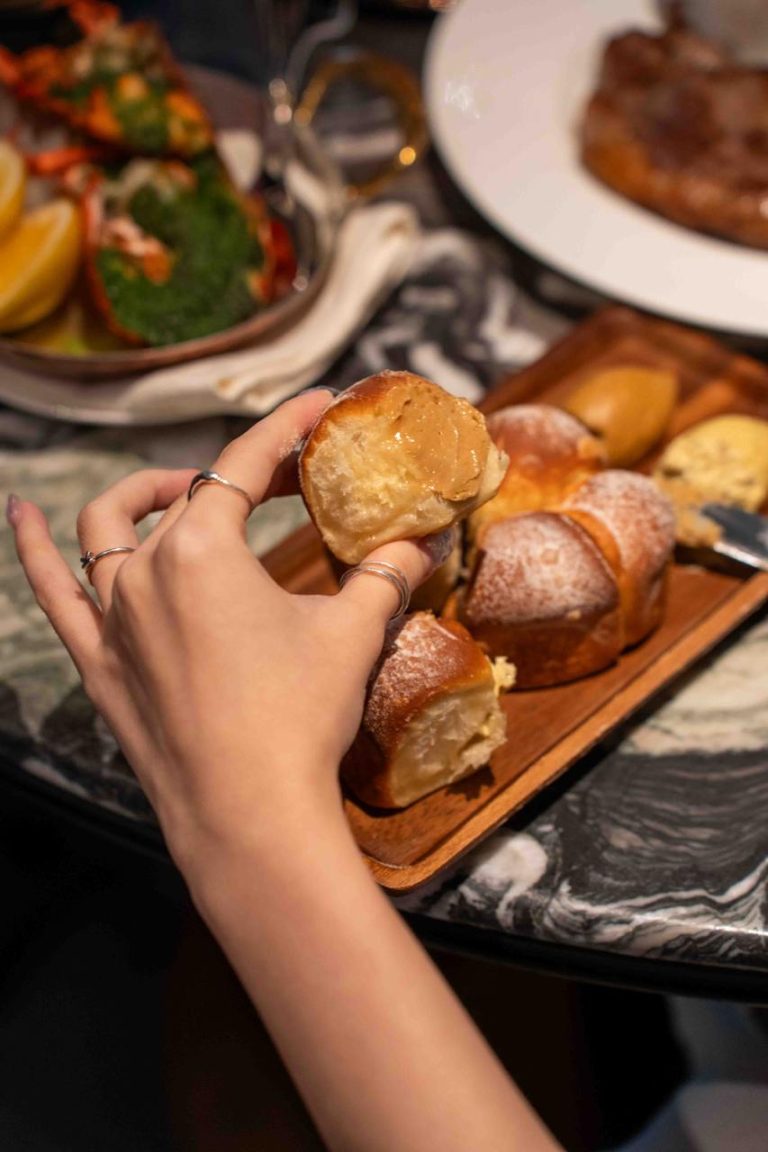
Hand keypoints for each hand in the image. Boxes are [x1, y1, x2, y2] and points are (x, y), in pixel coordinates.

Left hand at [9, 390, 443, 868]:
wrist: (248, 818)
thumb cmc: (298, 718)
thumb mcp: (352, 635)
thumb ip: (385, 575)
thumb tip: (422, 542)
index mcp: (201, 550)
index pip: (244, 465)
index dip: (285, 429)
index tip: (317, 408)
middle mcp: (143, 572)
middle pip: (186, 496)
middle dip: (238, 476)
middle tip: (285, 482)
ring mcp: (110, 619)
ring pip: (106, 530)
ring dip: (142, 497)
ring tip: (175, 492)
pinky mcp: (98, 664)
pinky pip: (54, 594)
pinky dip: (36, 550)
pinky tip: (23, 514)